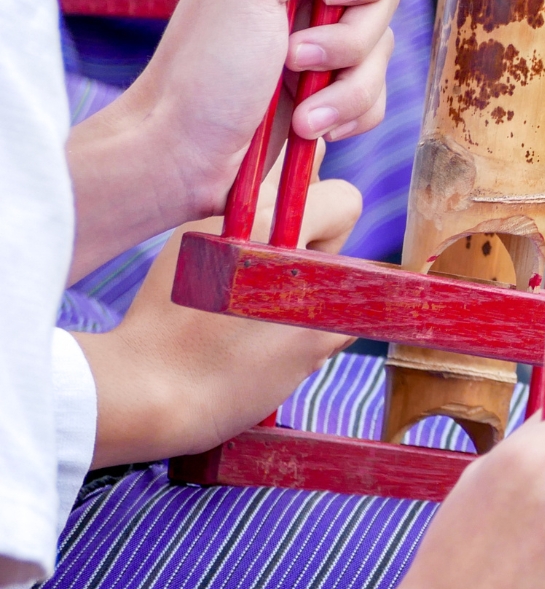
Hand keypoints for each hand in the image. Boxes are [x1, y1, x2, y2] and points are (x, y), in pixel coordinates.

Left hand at [75, 173, 361, 466]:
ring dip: (277, 248)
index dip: (342, 241)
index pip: (343, 198)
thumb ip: (347, 307)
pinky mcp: (179, 248)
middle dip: (310, 234)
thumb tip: (362, 295)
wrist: (138, 393)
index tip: (315, 283)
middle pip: (305, 195)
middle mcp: (236, 213)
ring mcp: (202, 228)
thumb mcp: (309, 348)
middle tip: (288, 289)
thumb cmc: (226, 375)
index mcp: (271, 227)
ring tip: (257, 303)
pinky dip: (244, 262)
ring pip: (269, 216)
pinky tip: (228, 308)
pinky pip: (236, 237)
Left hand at [143, 0, 405, 203]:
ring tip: (303, 110)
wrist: (184, 157)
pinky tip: (314, 126)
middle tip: (296, 57)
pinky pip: (374, 91)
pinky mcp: (326, 88)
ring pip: (381, 48)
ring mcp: (314, 40)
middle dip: (349, 39)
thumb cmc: (204, 70)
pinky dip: (350, 112)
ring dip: (346, 86)